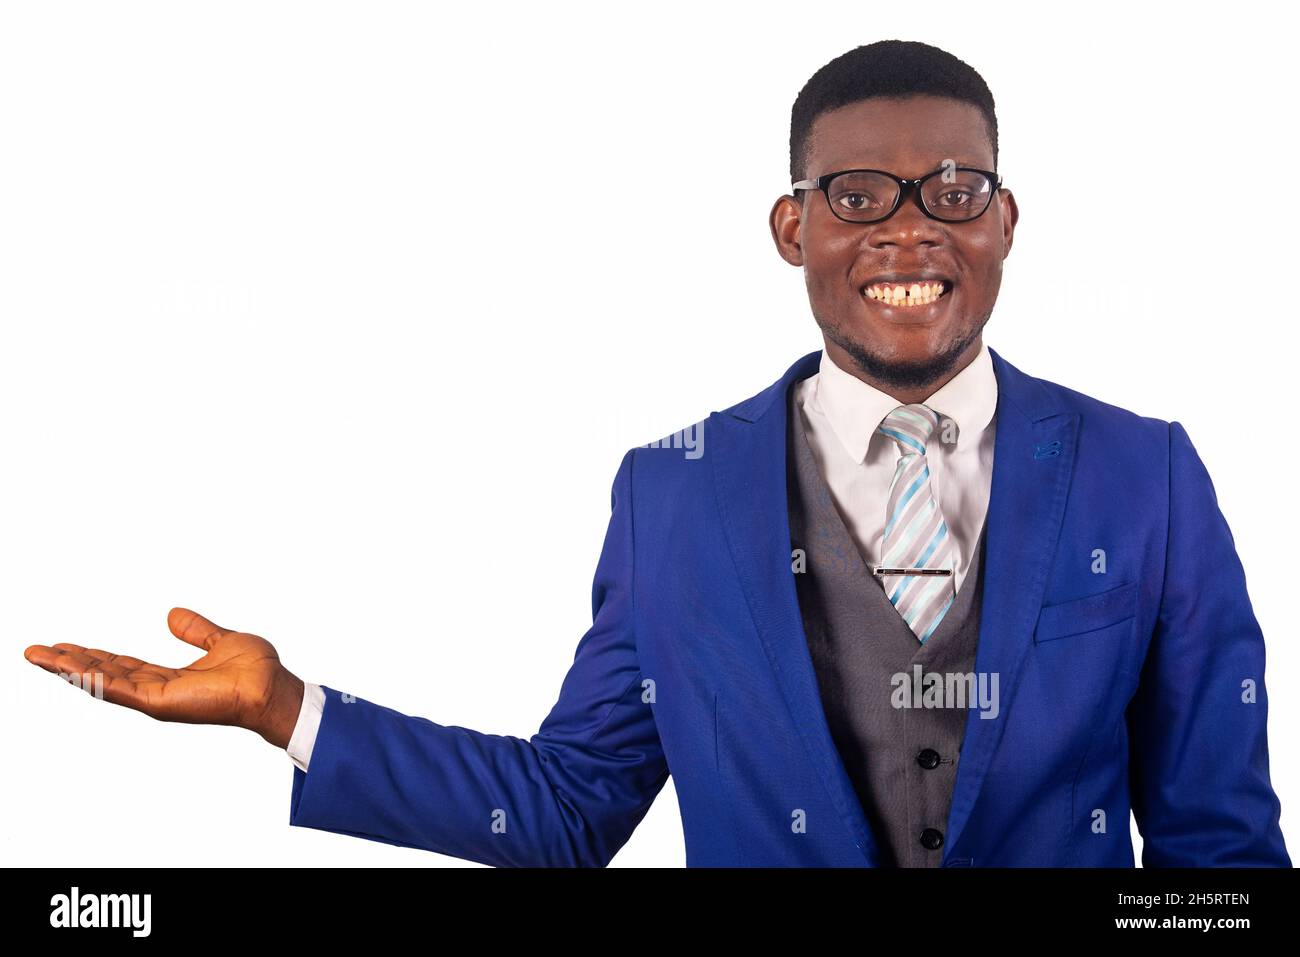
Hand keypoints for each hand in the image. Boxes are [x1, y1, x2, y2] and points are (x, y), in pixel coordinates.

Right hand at [22, 607, 305, 748]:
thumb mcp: (220, 640)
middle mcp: (158, 690)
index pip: (120, 665)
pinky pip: (122, 689)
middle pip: (103, 674)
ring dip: (71, 669)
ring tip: (40, 656)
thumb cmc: (256, 670)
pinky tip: (72, 669)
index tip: (64, 645)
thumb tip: (172, 615)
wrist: (273, 687)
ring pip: (104, 682)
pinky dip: (97, 679)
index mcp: (169, 677)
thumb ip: (196, 630)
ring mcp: (158, 699)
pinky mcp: (163, 703)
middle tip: (34, 652)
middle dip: (68, 663)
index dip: (92, 655)